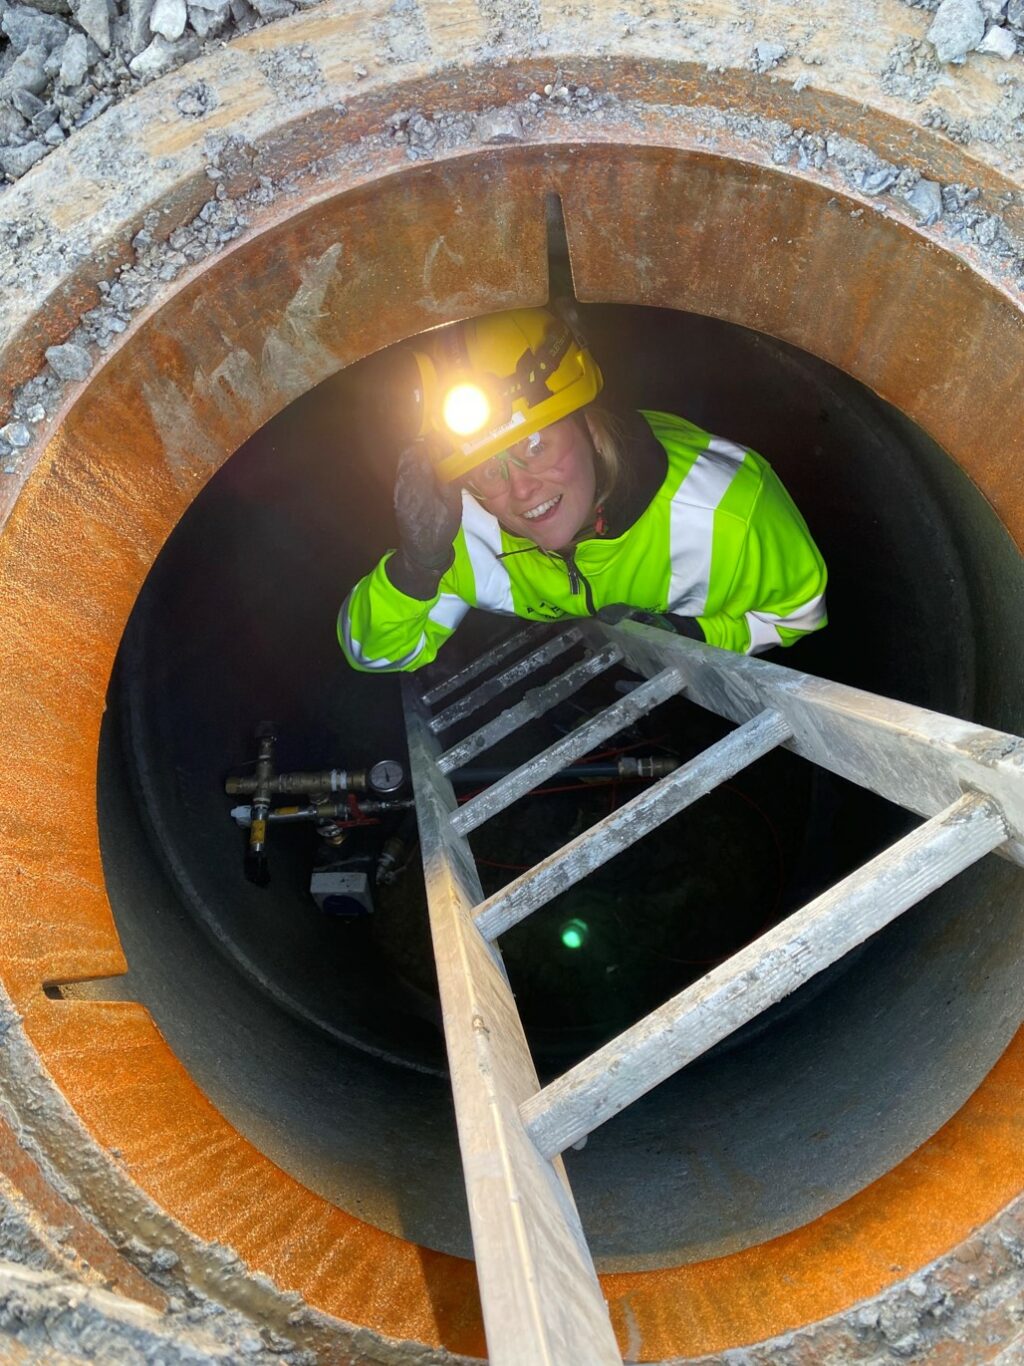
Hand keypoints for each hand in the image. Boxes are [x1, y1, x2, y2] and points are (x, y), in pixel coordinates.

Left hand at [393, 443, 461, 575]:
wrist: (422, 551)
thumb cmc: (440, 529)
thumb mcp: (452, 506)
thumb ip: (451, 479)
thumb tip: (454, 455)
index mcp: (418, 484)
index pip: (422, 451)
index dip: (434, 442)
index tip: (446, 438)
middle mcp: (403, 482)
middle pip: (411, 452)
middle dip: (426, 445)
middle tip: (443, 445)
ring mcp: (398, 487)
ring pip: (406, 460)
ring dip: (421, 454)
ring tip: (437, 455)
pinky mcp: (398, 492)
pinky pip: (405, 471)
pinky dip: (416, 464)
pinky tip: (429, 470)